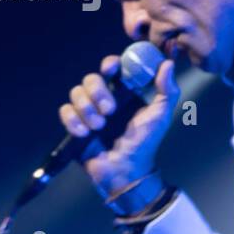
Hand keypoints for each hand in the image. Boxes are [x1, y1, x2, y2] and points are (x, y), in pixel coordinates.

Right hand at [58, 54, 179, 197]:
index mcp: (124, 93)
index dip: (110, 64)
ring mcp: (88, 111)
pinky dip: (73, 121)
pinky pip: (65, 111)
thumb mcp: (160, 116)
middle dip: (98, 92)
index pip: (113, 68)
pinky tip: (85, 134)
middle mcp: (104, 98)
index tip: (111, 69)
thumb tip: (167, 63)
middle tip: (110, 110)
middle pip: (91, 78)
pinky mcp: (74, 125)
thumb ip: (167, 90)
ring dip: (87, 109)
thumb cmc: (144, 143)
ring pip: (76, 92)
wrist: (125, 170)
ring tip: (99, 127)